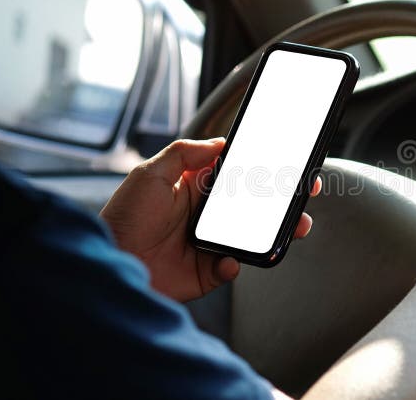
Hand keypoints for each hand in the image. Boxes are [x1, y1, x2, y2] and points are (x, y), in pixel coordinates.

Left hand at [100, 138, 321, 301]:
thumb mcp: (149, 173)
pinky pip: (231, 268)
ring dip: (278, 232)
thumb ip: (185, 153)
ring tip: (296, 227)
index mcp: (195, 189)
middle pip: (255, 206)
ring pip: (253, 236)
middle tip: (306, 193)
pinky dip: (234, 265)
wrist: (109, 262)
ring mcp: (209, 244)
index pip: (238, 176)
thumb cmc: (122, 218)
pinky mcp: (206, 273)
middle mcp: (206, 216)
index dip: (264, 170)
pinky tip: (229, 260)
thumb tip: (219, 142)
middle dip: (284, 201)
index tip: (290, 163)